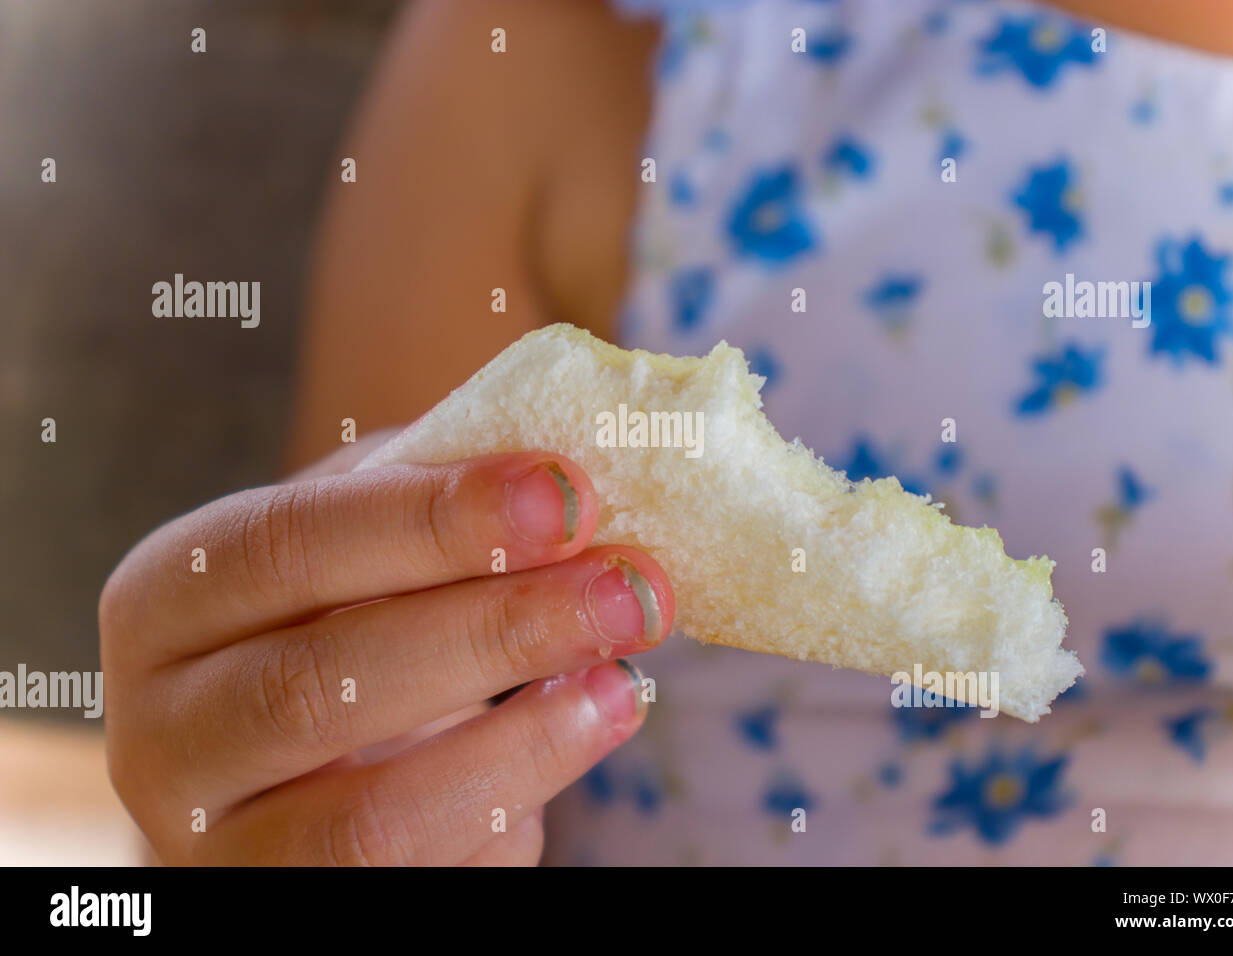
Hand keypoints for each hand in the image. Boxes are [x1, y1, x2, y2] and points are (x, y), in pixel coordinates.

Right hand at [98, 435, 672, 864]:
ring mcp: (218, 848)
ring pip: (368, 822)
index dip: (432, 521)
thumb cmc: (341, 622)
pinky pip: (416, 880)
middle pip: (320, 683)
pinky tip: (574, 749)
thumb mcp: (360, 547)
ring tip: (622, 685)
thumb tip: (567, 478)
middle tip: (628, 589)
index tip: (569, 496)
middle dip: (496, 630)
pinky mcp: (295, 912)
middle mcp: (161, 732)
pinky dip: (507, 821)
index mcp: (166, 599)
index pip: (286, 545)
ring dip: (519, 747)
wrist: (293, 765)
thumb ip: (430, 500)